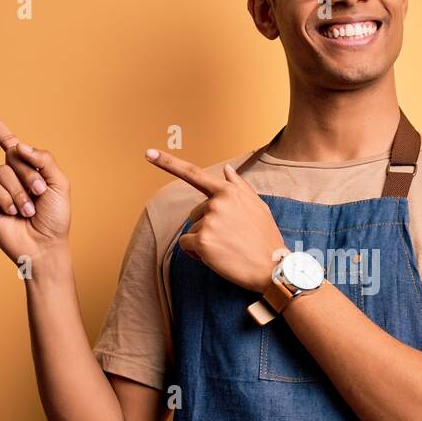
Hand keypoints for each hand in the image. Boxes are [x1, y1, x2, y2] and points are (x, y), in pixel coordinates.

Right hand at [0, 105, 70, 262]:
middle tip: (40, 194)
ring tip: (27, 211)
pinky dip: (5, 198)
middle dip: (29, 175)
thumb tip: (19, 145)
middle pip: (13, 155)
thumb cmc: (55, 218)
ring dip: (19, 192)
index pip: (10, 142)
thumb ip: (44, 159)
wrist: (43, 245)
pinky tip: (13, 213)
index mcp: (30, 168)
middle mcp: (12, 175)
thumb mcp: (59, 184)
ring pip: (2, 171)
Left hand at [145, 147, 287, 293]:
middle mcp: (217, 203)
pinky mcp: (203, 241)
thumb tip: (226, 169)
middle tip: (230, 239)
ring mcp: (209, 221)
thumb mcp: (258, 207)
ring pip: (192, 231)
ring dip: (204, 241)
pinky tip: (216, 257)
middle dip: (207, 226)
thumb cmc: (266, 237)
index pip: (194, 174)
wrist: (272, 267)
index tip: (148, 153)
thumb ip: (239, 187)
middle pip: (195, 214)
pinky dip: (195, 253)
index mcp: (229, 191)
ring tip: (227, 249)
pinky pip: (186, 245)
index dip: (168, 163)